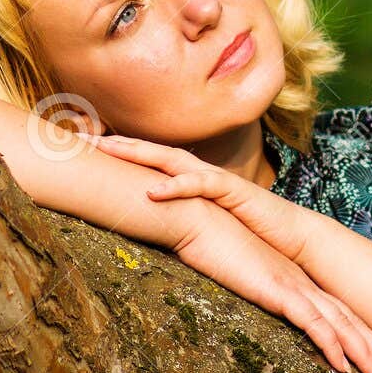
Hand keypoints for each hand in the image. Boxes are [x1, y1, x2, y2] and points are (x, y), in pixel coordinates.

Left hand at [81, 133, 311, 262]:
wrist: (293, 236)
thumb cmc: (248, 232)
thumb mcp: (204, 225)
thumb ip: (179, 219)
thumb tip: (147, 225)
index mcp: (190, 179)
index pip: (147, 161)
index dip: (115, 152)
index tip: (81, 149)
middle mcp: (199, 172)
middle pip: (150, 150)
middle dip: (115, 142)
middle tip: (78, 136)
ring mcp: (216, 179)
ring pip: (171, 158)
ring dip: (138, 152)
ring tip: (106, 148)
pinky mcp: (234, 191)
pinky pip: (201, 185)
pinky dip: (176, 187)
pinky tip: (152, 191)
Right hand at [171, 205, 371, 372]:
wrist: (196, 217)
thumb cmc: (210, 242)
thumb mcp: (236, 271)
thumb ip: (250, 285)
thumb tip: (252, 299)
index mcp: (294, 277)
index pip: (338, 310)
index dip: (362, 335)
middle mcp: (301, 280)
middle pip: (350, 319)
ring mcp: (292, 284)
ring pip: (340, 324)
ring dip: (366, 354)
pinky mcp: (277, 289)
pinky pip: (312, 322)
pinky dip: (331, 345)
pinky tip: (344, 367)